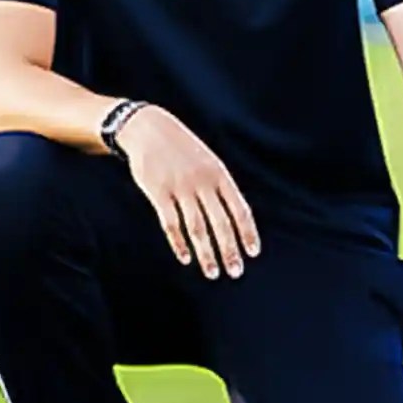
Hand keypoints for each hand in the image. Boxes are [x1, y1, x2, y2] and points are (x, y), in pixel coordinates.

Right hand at [117, 105, 259, 279]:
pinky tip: (186, 258)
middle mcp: (203, 182)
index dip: (247, 232)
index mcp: (220, 175)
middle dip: (229, 249)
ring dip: (206, 253)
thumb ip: (221, 189)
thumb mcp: (209, 162)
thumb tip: (236, 220)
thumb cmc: (183, 151)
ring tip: (212, 273)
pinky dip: (178, 242)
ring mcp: (180, 187)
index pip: (240, 208)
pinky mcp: (158, 192)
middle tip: (235, 272)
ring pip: (197, 227)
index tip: (253, 253)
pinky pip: (170, 223)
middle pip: (220, 223)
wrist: (150, 129)